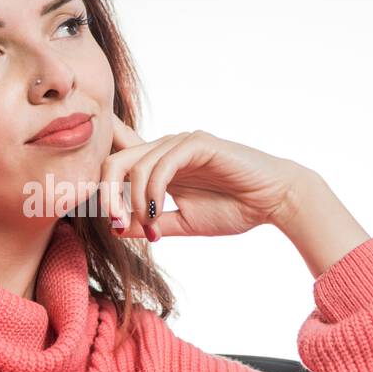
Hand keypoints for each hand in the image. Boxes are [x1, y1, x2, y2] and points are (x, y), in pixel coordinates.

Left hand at [99, 112, 313, 239]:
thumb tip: (115, 229)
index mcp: (158, 165)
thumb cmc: (233, 209)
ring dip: (135, 202)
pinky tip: (157, 214)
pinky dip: (153, 191)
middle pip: (114, 161)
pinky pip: (162, 164)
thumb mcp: (182, 223)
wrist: (274, 201)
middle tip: (116, 224)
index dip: (98, 184)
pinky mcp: (197, 142)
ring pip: (135, 165)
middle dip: (106, 195)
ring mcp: (180, 142)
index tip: (105, 220)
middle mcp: (164, 148)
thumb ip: (149, 223)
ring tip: (149, 227)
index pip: (116, 161)